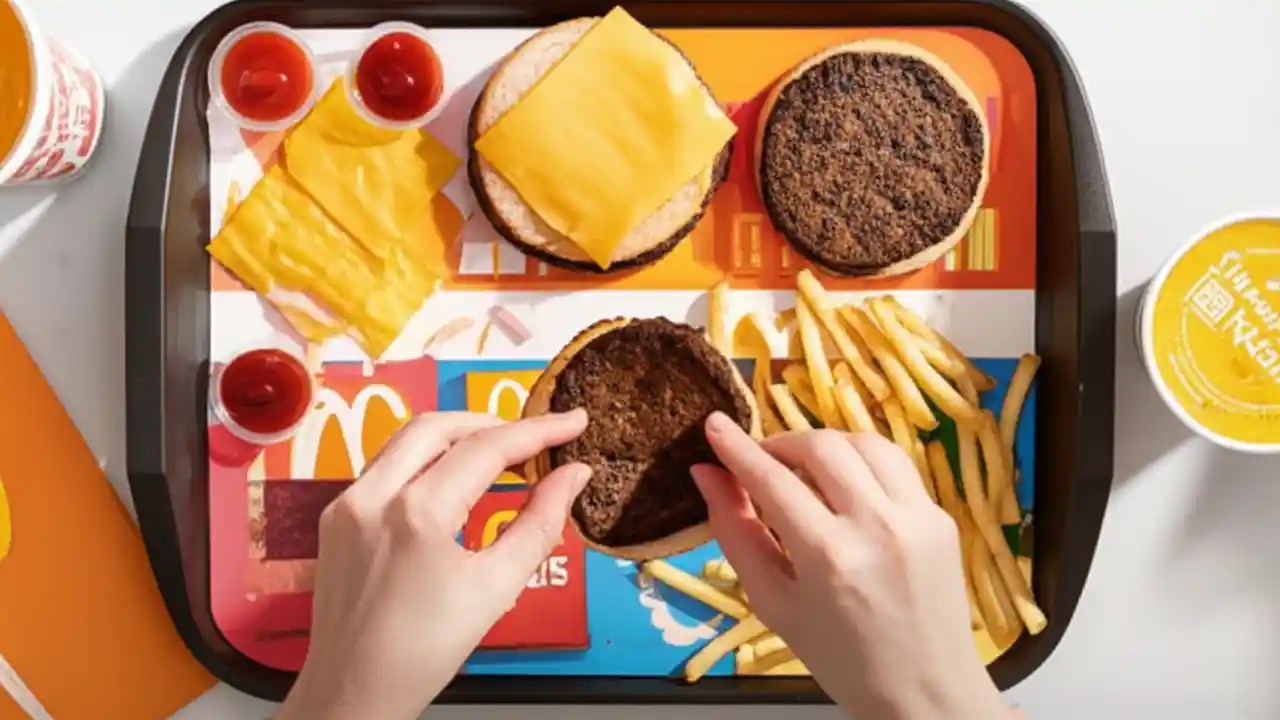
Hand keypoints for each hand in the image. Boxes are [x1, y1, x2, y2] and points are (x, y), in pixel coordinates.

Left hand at [277, 410, 590, 719]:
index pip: (487, 449)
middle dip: (492, 424)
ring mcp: (347, 504)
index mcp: (416, 514)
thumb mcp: (496, 589)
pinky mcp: (335, 518)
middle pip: (440, 426)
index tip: (573, 422)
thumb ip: (540, 524)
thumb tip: (573, 475)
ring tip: (499, 455)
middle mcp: (373, 496)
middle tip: (534, 437)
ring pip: (406, 441)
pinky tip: (450, 485)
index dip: (538, 430)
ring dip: (455, 438)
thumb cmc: (425, 652)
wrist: (353, 693)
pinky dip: (424, 462)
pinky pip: (385, 468)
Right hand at [692, 412, 1014, 719]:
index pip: (772, 479)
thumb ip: (736, 533)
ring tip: (803, 468)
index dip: (737, 447)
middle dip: (781, 442)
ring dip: (826, 444)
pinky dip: (862, 462)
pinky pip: (895, 465)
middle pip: (821, 446)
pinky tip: (846, 485)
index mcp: (829, 556)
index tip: (713, 425)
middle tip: (761, 461)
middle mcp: (877, 525)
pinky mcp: (941, 516)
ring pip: (864, 442)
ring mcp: (917, 516)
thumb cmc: (839, 658)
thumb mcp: (773, 604)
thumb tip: (706, 474)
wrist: (925, 692)